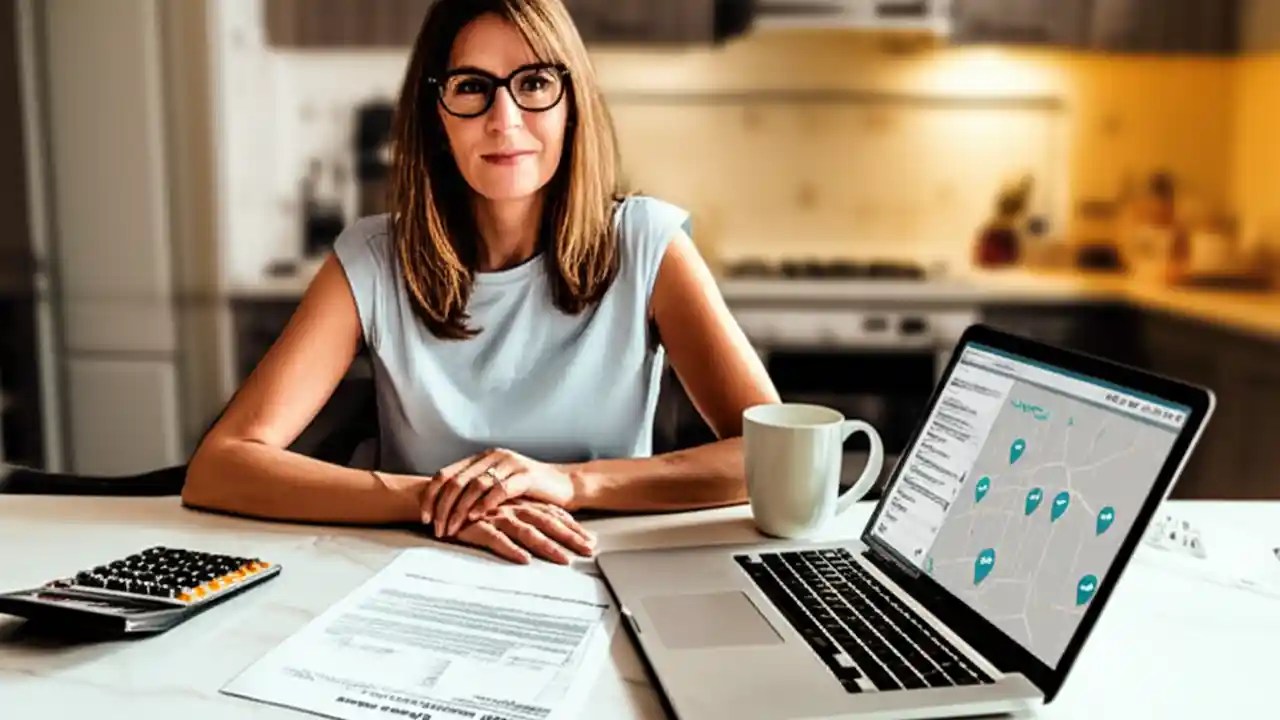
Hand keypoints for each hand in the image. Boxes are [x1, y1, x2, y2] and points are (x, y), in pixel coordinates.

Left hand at [423, 448, 575, 536]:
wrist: (565, 486)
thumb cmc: (529, 491)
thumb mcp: (497, 486)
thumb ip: (475, 491)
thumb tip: (443, 510)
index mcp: (481, 458)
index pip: (446, 474)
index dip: (432, 496)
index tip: (425, 518)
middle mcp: (493, 457)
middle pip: (457, 481)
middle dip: (443, 507)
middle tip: (437, 529)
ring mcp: (509, 464)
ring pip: (474, 486)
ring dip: (459, 510)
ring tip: (452, 528)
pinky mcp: (525, 476)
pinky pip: (499, 490)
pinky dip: (484, 505)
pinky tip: (475, 518)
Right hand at [451, 499, 594, 564]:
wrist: (435, 497)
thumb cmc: (471, 508)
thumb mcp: (501, 509)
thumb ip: (522, 518)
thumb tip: (544, 534)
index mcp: (519, 502)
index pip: (552, 514)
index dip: (572, 528)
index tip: (591, 542)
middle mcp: (511, 506)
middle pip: (547, 522)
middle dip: (570, 537)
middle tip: (588, 551)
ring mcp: (495, 515)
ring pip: (527, 531)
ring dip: (547, 546)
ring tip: (564, 560)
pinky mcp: (476, 525)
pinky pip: (495, 539)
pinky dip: (511, 549)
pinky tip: (524, 560)